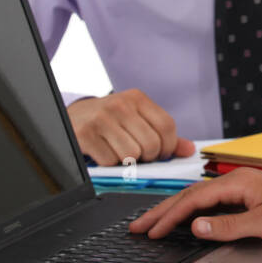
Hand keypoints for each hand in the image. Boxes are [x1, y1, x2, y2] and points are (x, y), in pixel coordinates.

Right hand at [67, 89, 194, 165]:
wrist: (72, 116)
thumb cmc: (109, 120)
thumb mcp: (136, 118)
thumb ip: (163, 135)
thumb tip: (189, 149)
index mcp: (136, 98)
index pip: (166, 125)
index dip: (169, 146)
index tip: (162, 154)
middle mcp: (120, 105)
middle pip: (151, 144)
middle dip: (147, 157)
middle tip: (137, 155)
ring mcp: (101, 119)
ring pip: (131, 155)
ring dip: (127, 161)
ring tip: (119, 152)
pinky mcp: (85, 134)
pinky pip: (109, 161)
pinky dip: (109, 164)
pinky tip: (103, 153)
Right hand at [128, 167, 261, 242]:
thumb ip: (228, 226)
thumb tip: (196, 226)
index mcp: (239, 182)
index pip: (194, 199)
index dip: (169, 216)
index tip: (151, 230)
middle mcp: (238, 181)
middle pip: (191, 195)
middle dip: (163, 210)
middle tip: (138, 224)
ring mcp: (243, 187)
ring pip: (200, 198)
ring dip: (175, 210)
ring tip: (153, 220)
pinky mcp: (249, 196)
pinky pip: (212, 202)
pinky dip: (193, 210)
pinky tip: (186, 217)